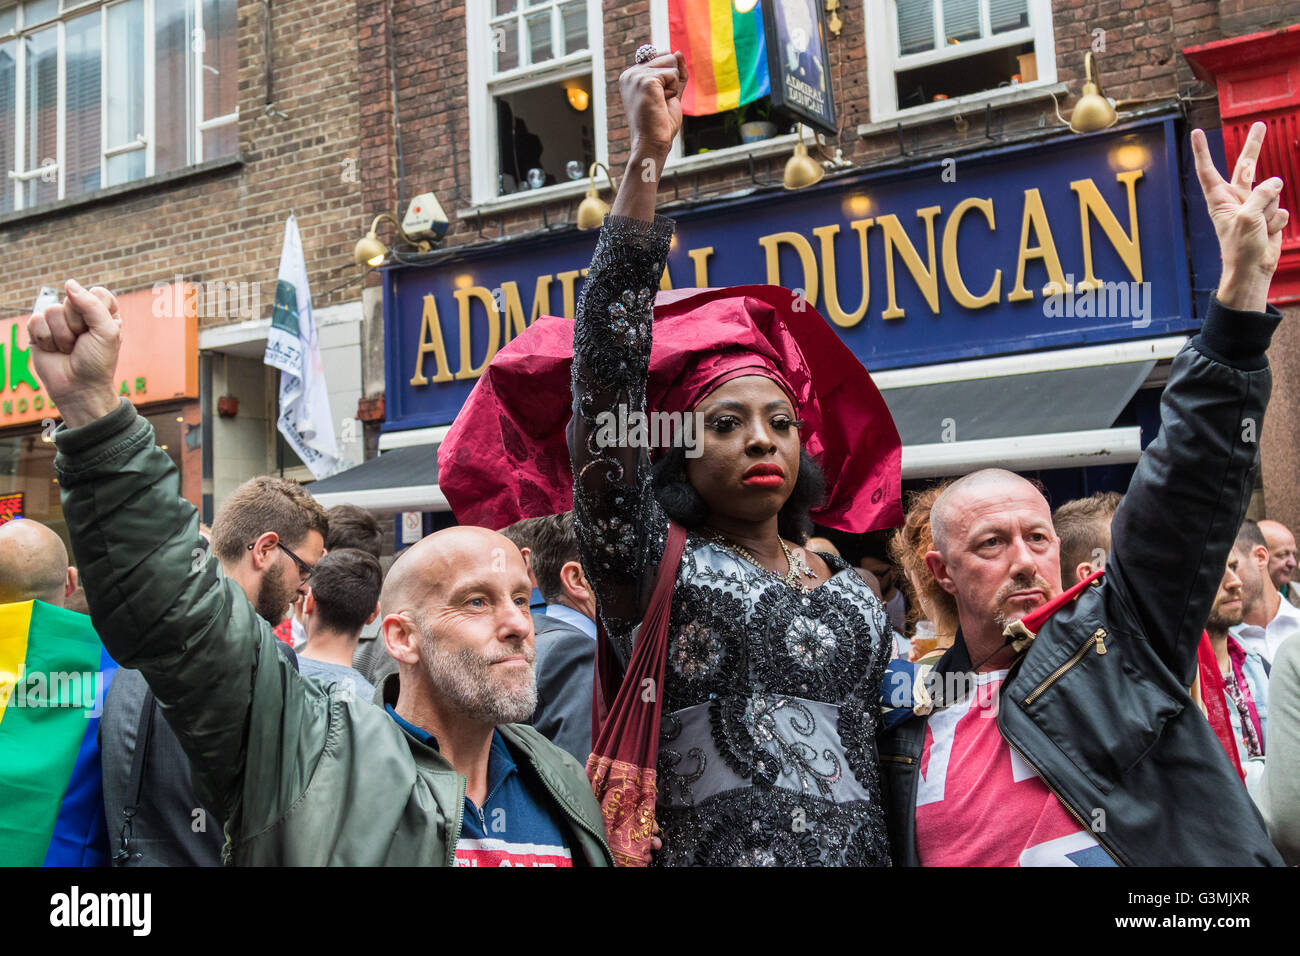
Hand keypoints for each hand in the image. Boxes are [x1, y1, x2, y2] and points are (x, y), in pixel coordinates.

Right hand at [27, 279, 122, 427]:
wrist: (78, 387)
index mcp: (103, 311)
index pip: (96, 293)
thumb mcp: (106, 332)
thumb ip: (92, 305)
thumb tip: (68, 284)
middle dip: (77, 325)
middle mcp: (80, 313)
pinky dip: (46, 339)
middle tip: (82, 343)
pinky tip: (54, 350)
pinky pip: (36, 321)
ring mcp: (58, 320)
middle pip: (72, 300)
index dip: (95, 312)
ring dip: (62, 336)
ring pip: (52, 311)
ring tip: (69, 349)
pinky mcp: (39, 329)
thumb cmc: (97, 362)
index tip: (100, 331)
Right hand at [618, 50, 687, 159]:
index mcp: (631, 76)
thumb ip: (675, 73)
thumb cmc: (660, 123)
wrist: (653, 142)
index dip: (669, 77)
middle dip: (672, 81)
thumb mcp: (670, 93)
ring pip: (671, 63)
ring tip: (660, 103)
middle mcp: (630, 73)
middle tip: (660, 102)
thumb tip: (678, 52)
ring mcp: (636, 75)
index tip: (659, 98)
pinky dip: (673, 91)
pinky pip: (673, 74)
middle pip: (668, 56)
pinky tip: (661, 103)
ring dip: (673, 86)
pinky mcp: (646, 80)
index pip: (661, 57)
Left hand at [1192, 122, 1288, 311]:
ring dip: (1269, 212)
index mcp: (1220, 199)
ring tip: (1260, 228)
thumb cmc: (1240, 248)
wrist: (1252, 269)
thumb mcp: (1247, 218)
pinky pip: (1281, 210)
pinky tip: (1268, 234)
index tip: (1196, 133)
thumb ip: (1261, 195)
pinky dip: (1277, 223)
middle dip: (1254, 146)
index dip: (1203, 151)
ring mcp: (1254, 206)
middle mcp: (1236, 199)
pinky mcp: (1269, 215)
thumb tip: (1275, 181)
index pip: (1208, 170)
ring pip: (1272, 193)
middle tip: (1260, 124)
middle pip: (1247, 167)